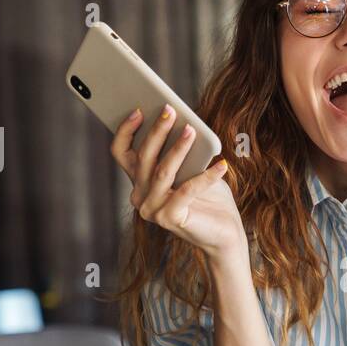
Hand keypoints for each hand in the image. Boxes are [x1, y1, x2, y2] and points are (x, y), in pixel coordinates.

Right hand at [111, 106, 246, 265]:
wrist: (224, 236)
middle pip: (143, 158)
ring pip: (162, 172)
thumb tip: (184, 124)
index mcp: (139, 182)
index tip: (138, 109)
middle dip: (156, 131)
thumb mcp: (194, 168)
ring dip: (178, 148)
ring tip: (192, 131)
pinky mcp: (170, 218)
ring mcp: (152, 210)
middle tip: (170, 110)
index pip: (121, 152)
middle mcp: (140, 196)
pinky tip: (222, 164)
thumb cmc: (210, 198)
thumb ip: (184, 151)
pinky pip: (187, 190)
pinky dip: (206, 176)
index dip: (126, 130)